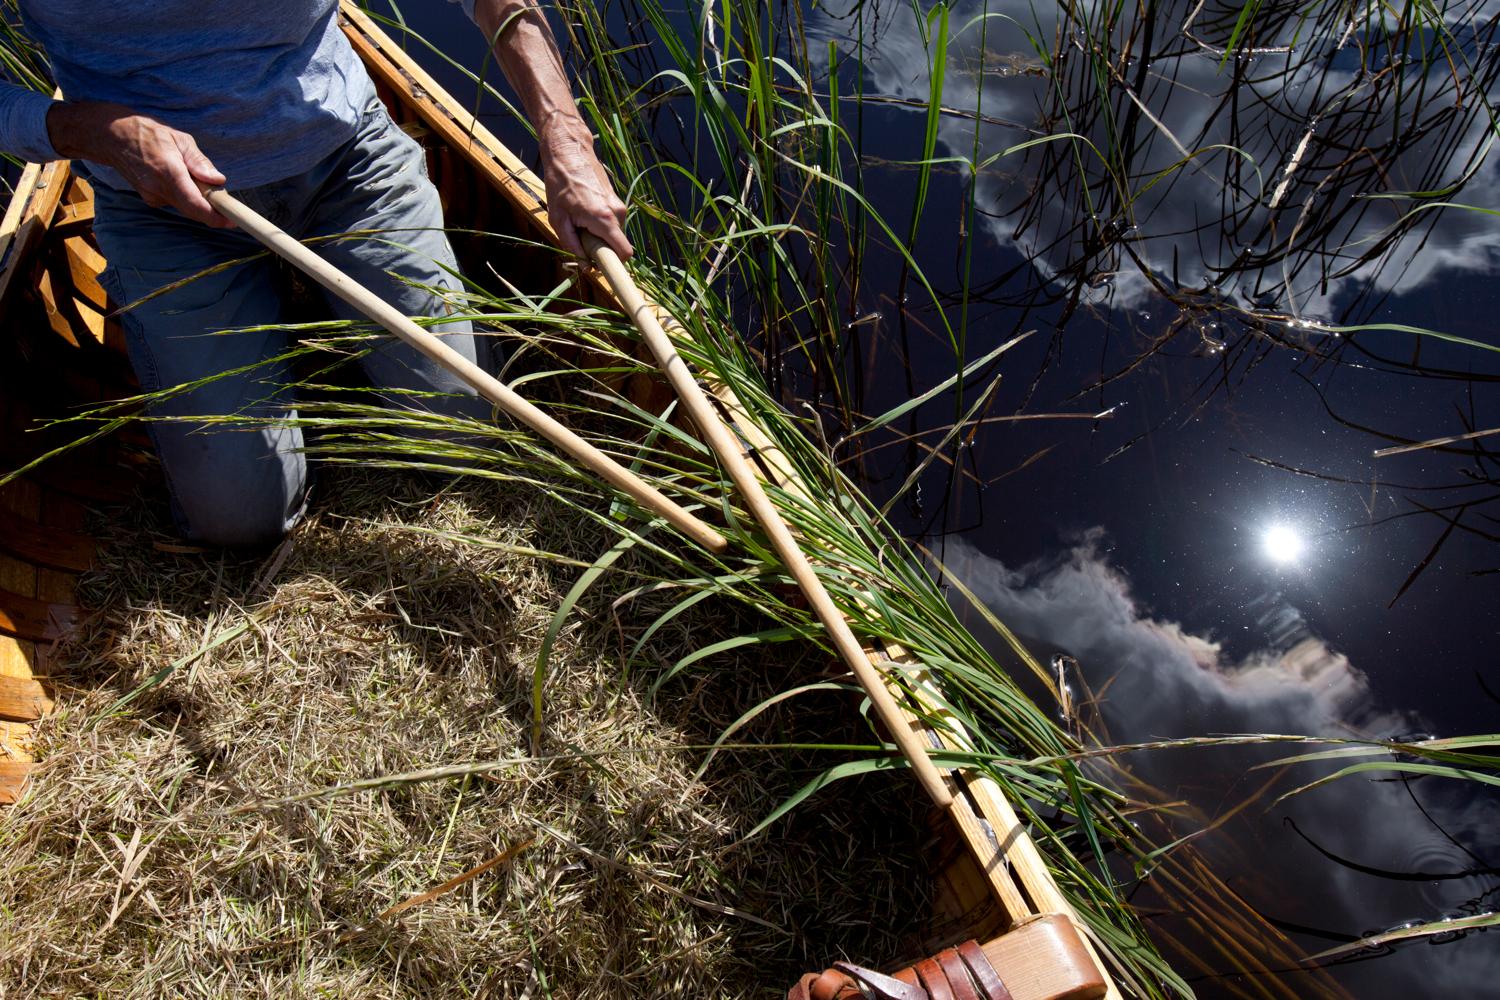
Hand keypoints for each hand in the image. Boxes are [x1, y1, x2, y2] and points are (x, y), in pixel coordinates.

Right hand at [46, 100, 231, 227]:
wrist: (111, 136)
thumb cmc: (148, 133)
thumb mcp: (179, 138)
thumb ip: (199, 162)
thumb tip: (218, 180)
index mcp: (169, 173)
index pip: (196, 205)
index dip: (216, 217)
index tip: (233, 220)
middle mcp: (159, 189)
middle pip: (194, 211)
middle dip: (213, 209)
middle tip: (225, 199)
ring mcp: (152, 196)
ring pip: (186, 207)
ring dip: (199, 200)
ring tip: (198, 178)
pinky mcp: (150, 199)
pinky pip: (177, 203)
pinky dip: (187, 196)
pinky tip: (183, 179)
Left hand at [538, 115, 631, 260]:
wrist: (570, 151)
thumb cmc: (560, 183)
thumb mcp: (558, 219)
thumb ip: (572, 245)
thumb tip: (586, 266)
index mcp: (604, 219)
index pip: (624, 253)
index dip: (614, 265)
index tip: (600, 268)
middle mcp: (618, 213)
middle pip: (617, 246)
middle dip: (600, 249)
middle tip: (579, 237)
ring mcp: (620, 206)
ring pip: (613, 235)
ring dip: (598, 236)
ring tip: (578, 220)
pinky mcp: (617, 201)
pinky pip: (612, 224)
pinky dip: (599, 226)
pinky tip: (583, 213)